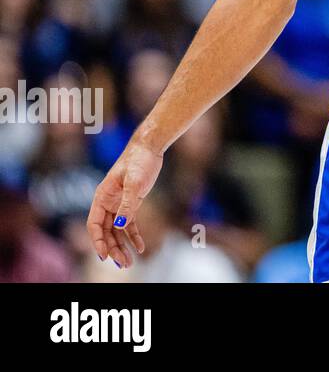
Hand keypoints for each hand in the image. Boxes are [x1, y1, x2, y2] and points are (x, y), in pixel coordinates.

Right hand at [86, 140, 163, 267]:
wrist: (149, 147)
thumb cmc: (139, 161)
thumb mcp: (134, 183)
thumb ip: (127, 204)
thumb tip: (120, 225)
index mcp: (101, 197)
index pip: (94, 225)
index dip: (98, 241)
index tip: (104, 256)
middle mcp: (107, 203)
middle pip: (105, 232)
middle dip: (112, 249)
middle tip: (123, 264)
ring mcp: (118, 204)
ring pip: (117, 231)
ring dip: (122, 246)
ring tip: (129, 262)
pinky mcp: (131, 203)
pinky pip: (129, 224)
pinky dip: (134, 236)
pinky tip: (140, 247)